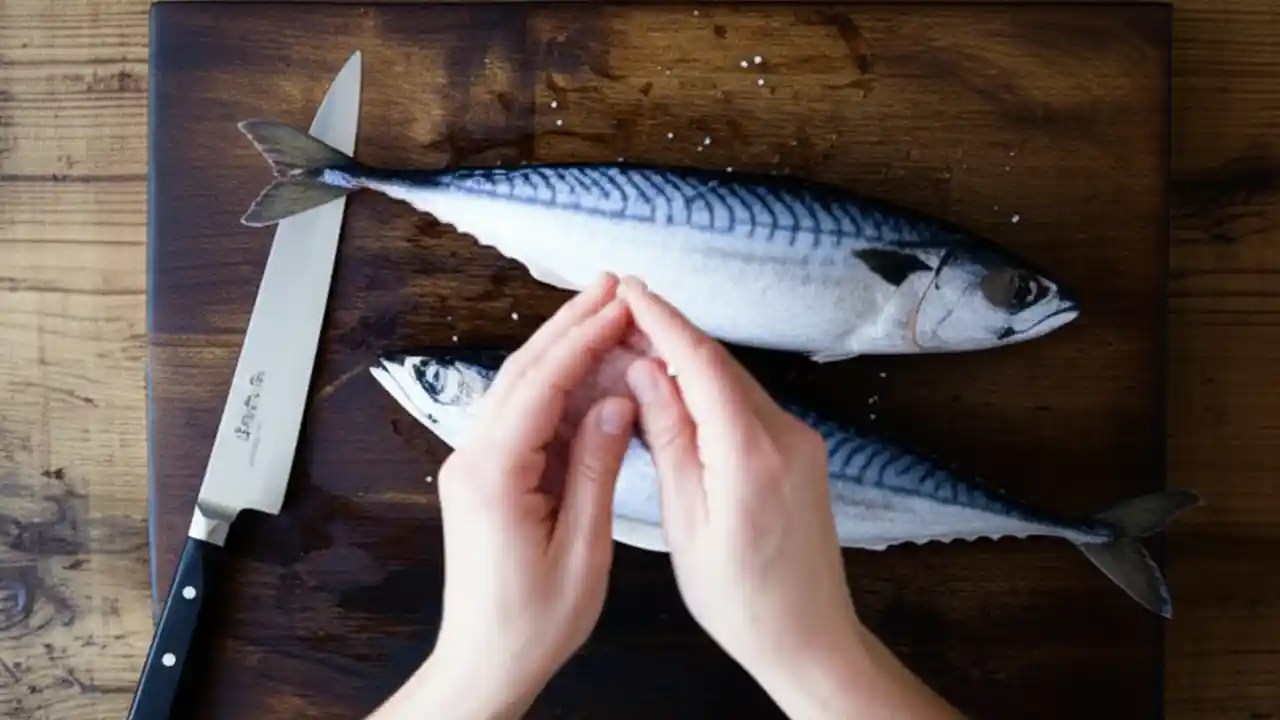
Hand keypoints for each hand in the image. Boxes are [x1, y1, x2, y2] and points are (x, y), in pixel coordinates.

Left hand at [370, 275, 636, 719]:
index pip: (541, 387)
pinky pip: (522, 417)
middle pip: (523, 373)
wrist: (485, 661)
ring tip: (605, 314)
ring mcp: (475, 466)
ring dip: (562, 349)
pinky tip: (589, 371)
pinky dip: (556, 388)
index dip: (583, 339)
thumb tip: (615, 402)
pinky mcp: (485, 476)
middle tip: (610, 285)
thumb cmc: (533, 623)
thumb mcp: (581, 551)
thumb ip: (596, 469)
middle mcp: (474, 460)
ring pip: (520, 389)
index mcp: (494, 477)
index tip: (618, 304)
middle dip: (569, 325)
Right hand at [619, 278, 960, 719]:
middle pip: (719, 365)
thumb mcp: (686, 521)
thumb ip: (668, 438)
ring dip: (688, 361)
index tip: (628, 288)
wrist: (809, 637)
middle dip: (670, 333)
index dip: (662, 319)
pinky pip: (750, 406)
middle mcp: (786, 435)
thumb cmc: (739, 598)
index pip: (700, 363)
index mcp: (751, 454)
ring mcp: (801, 442)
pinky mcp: (803, 453)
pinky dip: (711, 391)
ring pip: (735, 382)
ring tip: (637, 346)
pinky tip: (678, 392)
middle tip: (620, 312)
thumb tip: (644, 371)